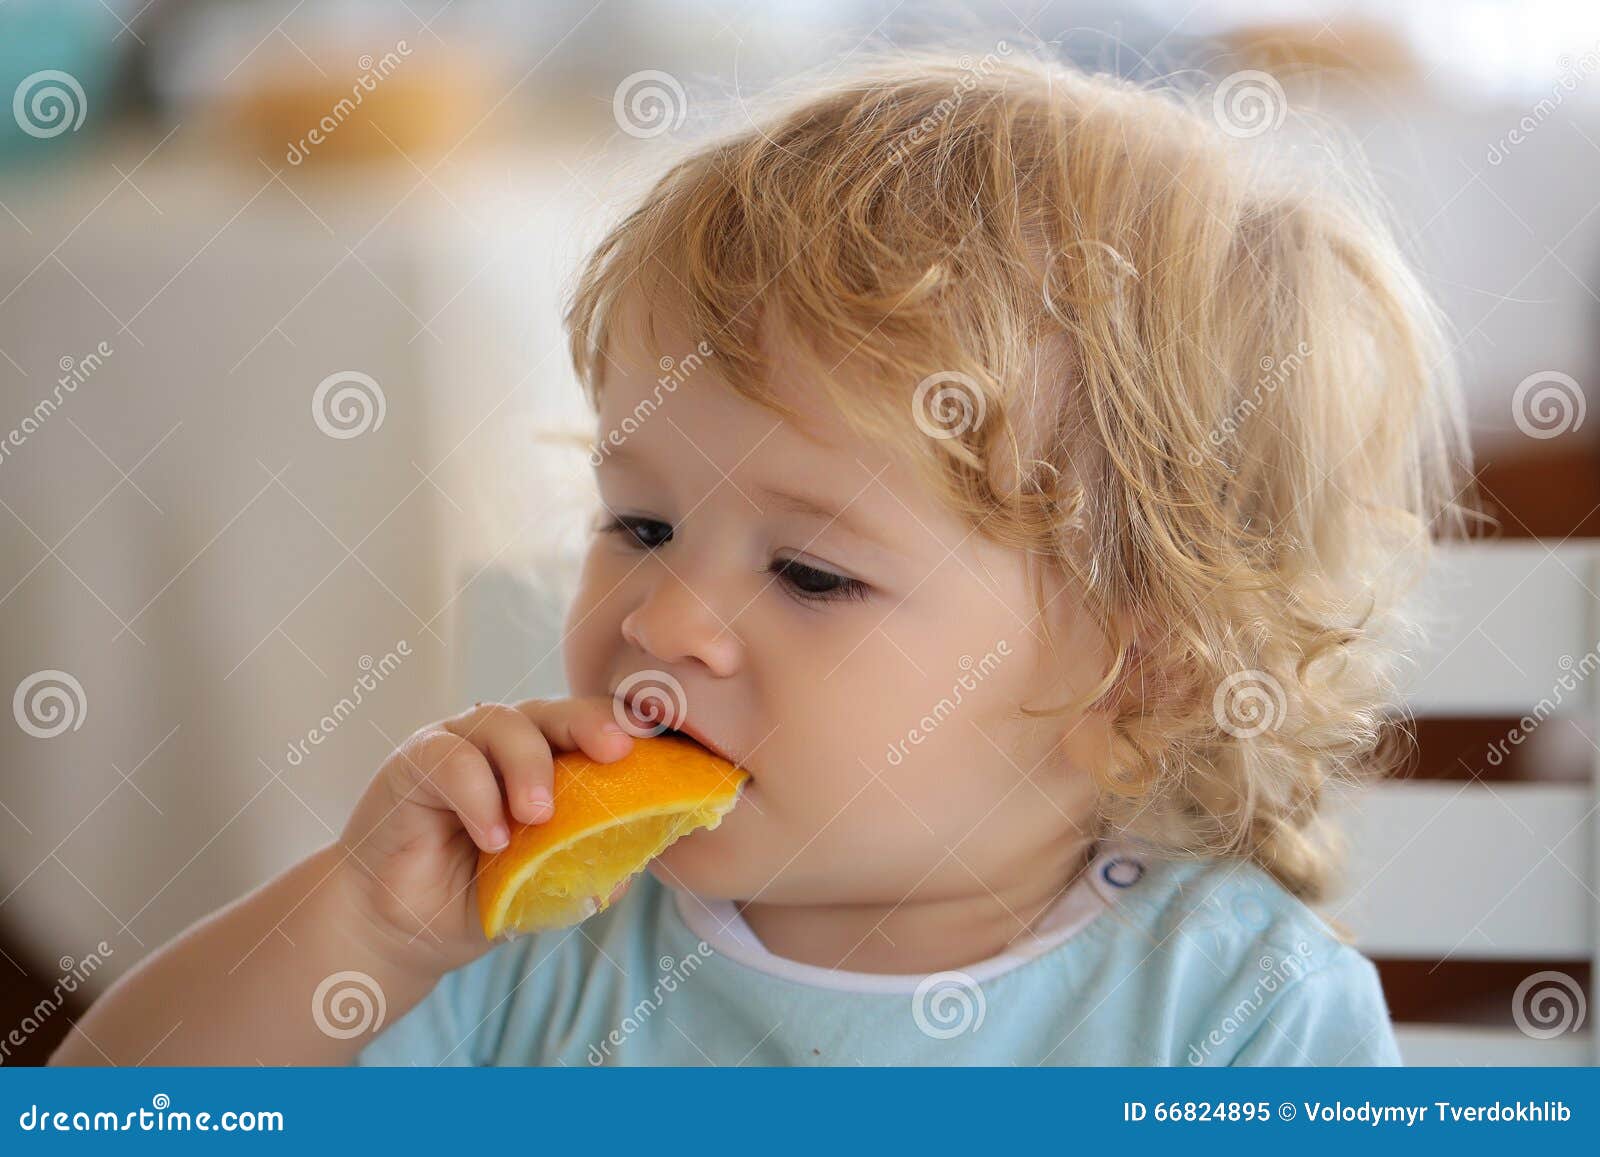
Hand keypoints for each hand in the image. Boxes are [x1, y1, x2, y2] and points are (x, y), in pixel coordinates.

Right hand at [334, 696, 635, 980]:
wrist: (402, 929)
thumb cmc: (478, 896)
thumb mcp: (542, 887)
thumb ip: (581, 869)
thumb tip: (631, 871)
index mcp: (545, 760)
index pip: (588, 729)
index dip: (621, 726)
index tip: (655, 739)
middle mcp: (503, 742)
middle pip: (552, 711)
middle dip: (588, 723)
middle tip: (615, 752)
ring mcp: (457, 744)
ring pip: (502, 723)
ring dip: (529, 765)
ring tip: (539, 816)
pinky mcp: (411, 762)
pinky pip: (449, 759)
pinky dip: (477, 794)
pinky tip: (492, 837)